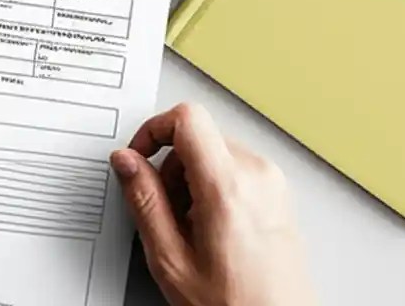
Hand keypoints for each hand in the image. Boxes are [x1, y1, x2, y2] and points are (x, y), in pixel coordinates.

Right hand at [111, 104, 316, 305]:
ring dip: (191, 179)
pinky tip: (209, 228)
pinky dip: (213, 187)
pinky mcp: (278, 193)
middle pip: (198, 136)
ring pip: (215, 152)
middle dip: (171, 166)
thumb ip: (144, 201)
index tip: (139, 156)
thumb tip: (126, 162)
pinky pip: (235, 169)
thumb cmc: (234, 305)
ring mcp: (272, 183)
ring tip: (189, 227)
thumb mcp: (171, 258)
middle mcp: (257, 175)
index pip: (188, 118)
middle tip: (164, 210)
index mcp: (228, 187)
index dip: (153, 130)